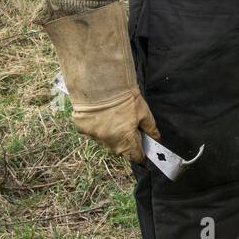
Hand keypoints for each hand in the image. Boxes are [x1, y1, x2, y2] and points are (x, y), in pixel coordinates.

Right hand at [43, 1, 158, 163]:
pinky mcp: (82, 128)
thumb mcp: (143, 110)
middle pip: (119, 150)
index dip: (139, 154)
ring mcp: (93, 136)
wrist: (99, 83)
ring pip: (105, 142)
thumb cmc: (125, 96)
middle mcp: (109, 142)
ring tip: (114, 118)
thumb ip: (150, 127)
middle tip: (127, 128)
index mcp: (126, 139)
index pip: (134, 155)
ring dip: (110, 135)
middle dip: (125, 144)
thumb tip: (157, 137)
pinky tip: (101, 114)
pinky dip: (97, 126)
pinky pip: (92, 132)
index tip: (142, 151)